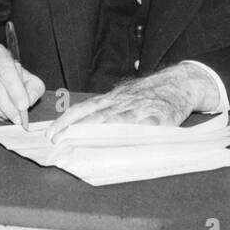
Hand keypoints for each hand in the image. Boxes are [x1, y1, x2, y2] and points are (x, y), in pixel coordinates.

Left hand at [45, 63, 218, 137]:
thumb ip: (103, 110)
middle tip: (59, 143)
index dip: (65, 121)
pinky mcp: (161, 117)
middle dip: (75, 131)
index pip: (82, 110)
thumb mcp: (122, 97)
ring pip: (118, 121)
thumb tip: (77, 126)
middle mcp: (122, 103)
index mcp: (111, 100)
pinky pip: (148, 126)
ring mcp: (141, 109)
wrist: (179, 82)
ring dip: (100, 134)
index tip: (50, 134)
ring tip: (85, 147)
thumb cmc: (146, 94)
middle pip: (95, 117)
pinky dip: (139, 133)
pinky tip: (130, 142)